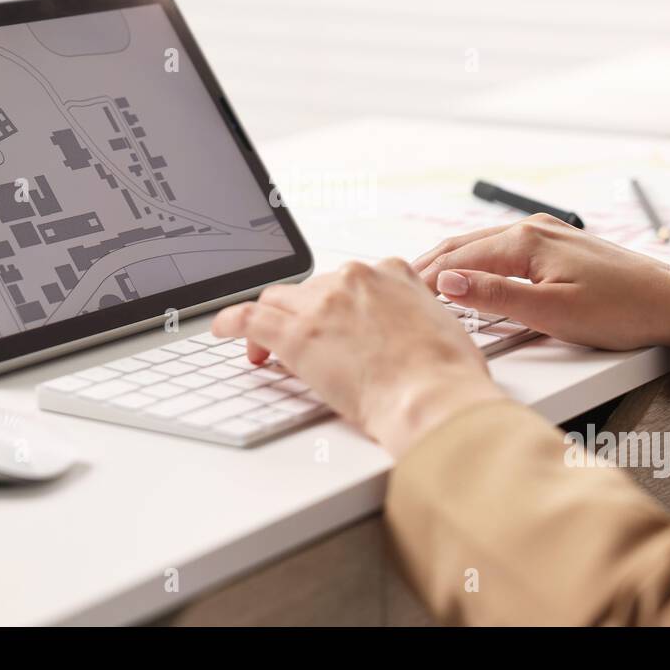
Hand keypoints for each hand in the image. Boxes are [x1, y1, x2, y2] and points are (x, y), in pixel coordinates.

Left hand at [212, 258, 508, 455]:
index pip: (352, 281)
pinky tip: (221, 330)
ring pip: (280, 300)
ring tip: (265, 347)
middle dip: (307, 315)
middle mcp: (355, 278)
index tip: (335, 322)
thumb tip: (413, 336)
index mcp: (393, 273)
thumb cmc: (448, 375)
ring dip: (271, 321)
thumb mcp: (443, 328)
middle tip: (307, 345)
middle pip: (313, 290)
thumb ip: (419, 319)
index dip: (338, 305)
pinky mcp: (296, 333)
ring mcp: (323, 304)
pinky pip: (250, 318)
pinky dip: (231, 321)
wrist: (432, 396)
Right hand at [411, 214, 669, 352]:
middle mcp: (533, 229)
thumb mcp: (552, 312)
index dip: (424, 278)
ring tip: (420, 279)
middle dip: (428, 264)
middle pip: (463, 245)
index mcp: (526, 241)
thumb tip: (445, 283)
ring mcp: (547, 234)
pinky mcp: (558, 246)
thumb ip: (495, 296)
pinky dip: (474, 259)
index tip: (397, 296)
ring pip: (481, 244)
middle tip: (395, 285)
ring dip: (448, 260)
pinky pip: (501, 247)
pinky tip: (468, 272)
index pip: (458, 259)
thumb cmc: (622, 311)